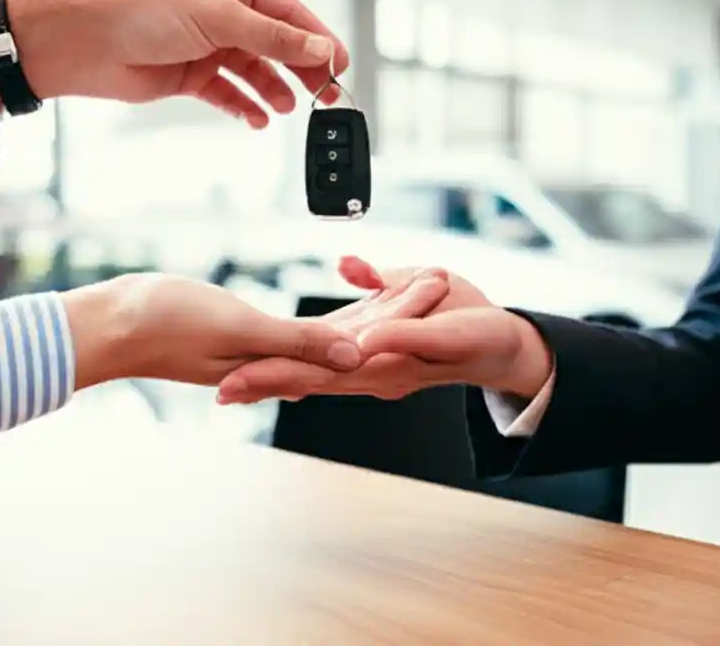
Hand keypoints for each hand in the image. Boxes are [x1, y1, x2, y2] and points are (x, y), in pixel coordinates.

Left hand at [6, 0, 348, 127]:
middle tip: (326, 94)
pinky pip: (227, 92)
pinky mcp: (188, 74)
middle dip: (300, 69)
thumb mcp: (219, 19)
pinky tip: (257, 118)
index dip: (317, 38)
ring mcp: (204, 44)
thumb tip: (320, 47)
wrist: (83, 43)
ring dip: (272, 90)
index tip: (340, 64)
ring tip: (289, 108)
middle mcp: (219, 11)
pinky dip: (243, 106)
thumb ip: (274, 38)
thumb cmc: (138, 11)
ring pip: (253, 70)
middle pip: (275, 43)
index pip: (288, 11)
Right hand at [60, 268, 446, 389]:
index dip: (402, 316)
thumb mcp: (239, 327)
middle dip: (399, 310)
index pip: (359, 345)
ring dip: (373, 308)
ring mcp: (265, 352)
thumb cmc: (166, 323)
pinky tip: (351, 299)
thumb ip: (301, 343)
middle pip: (355, 339)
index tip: (439, 287)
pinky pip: (309, 325)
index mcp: (284, 367)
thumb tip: (360, 356)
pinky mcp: (248, 337)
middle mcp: (281, 365)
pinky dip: (335, 310)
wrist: (111, 326)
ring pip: (335, 332)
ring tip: (409, 282)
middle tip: (439, 277)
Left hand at [216, 257, 552, 403]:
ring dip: (274, 372)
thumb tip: (360, 343)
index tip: (235, 380)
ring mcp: (369, 360)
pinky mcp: (375, 343)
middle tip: (218, 387)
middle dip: (260, 380)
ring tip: (234, 378)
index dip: (272, 374)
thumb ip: (402, 333)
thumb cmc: (479, 335)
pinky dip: (299, 357)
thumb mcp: (446, 332)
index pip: (313, 373)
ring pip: (312, 368)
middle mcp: (368, 369)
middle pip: (302, 376)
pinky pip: (330, 353)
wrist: (502, 341)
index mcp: (379, 366)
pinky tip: (278, 354)